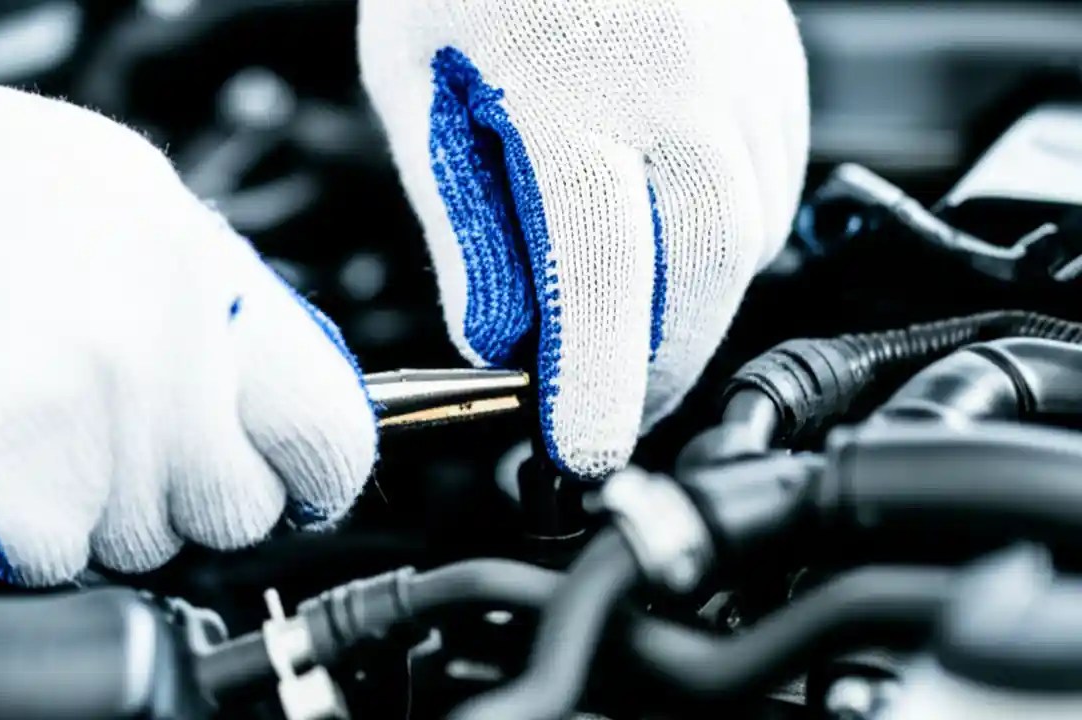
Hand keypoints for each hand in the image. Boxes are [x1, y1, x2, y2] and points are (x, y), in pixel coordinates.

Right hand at [0, 26, 375, 585]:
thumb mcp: (139, 199)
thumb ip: (229, 302)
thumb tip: (288, 389)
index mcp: (199, 272)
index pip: (327, 431)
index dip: (320, 472)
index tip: (302, 481)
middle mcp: (149, 353)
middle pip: (237, 511)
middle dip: (203, 493)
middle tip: (148, 440)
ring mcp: (73, 424)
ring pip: (145, 541)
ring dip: (111, 504)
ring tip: (56, 417)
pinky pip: (59, 561)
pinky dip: (34, 527)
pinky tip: (6, 447)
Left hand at [360, 0, 808, 476]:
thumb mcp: (419, 88)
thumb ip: (464, 218)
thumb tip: (497, 333)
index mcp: (573, 100)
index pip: (601, 283)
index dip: (597, 386)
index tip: (585, 450)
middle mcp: (679, 89)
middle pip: (703, 275)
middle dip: (664, 367)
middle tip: (616, 409)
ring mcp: (740, 70)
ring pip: (750, 235)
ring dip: (699, 308)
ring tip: (640, 341)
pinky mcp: (771, 60)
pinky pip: (774, 180)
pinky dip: (731, 241)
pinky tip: (683, 254)